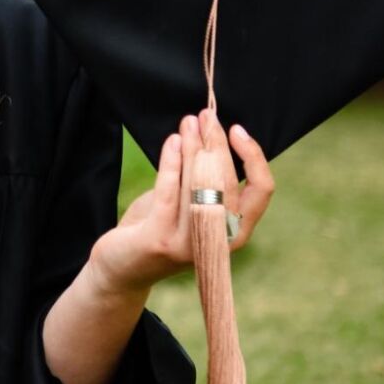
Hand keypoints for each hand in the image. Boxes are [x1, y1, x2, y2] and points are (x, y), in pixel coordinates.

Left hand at [86, 107, 275, 298]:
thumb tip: (208, 134)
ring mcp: (191, 242)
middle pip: (228, 181)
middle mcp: (220, 240)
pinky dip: (172, 163)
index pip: (261, 190)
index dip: (254, 156)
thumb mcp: (188, 203)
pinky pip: (169, 192)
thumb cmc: (158, 228)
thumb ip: (202, 179)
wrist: (122, 268)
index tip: (236, 129)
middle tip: (206, 115)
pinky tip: (172, 141)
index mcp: (236, 231)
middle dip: (217, 143)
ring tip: (188, 122)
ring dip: (194, 147)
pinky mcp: (160, 239)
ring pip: (199, 185)